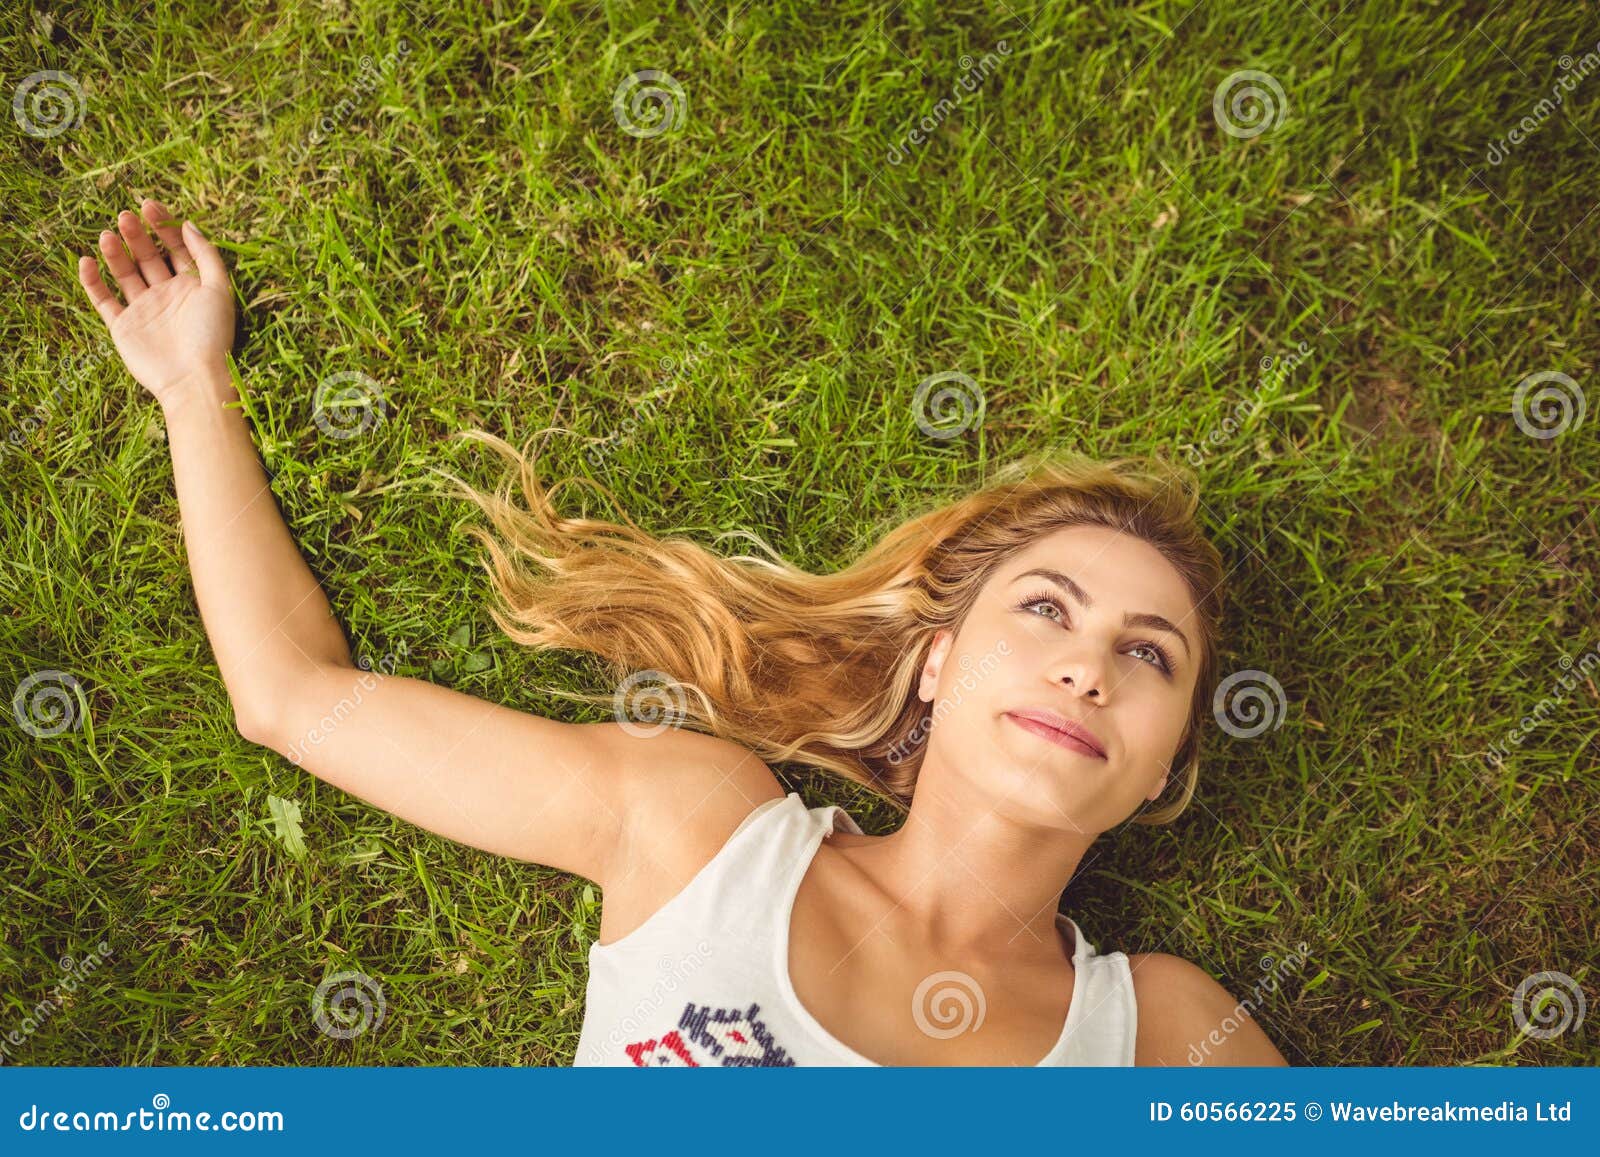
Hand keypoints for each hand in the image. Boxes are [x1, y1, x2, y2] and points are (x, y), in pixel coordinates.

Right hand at [77, 198, 235, 407]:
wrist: (192, 378)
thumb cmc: (211, 335)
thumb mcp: (220, 289)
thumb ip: (206, 254)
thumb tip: (188, 223)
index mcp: (192, 286)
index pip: (175, 249)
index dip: (163, 226)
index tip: (150, 205)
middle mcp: (167, 295)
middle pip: (148, 257)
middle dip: (137, 235)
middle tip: (126, 216)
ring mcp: (143, 310)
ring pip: (124, 273)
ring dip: (115, 253)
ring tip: (109, 235)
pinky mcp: (123, 326)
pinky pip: (103, 299)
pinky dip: (92, 281)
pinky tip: (87, 260)